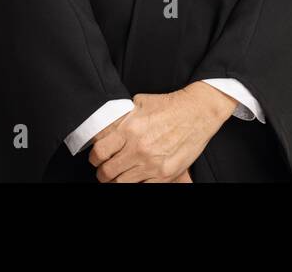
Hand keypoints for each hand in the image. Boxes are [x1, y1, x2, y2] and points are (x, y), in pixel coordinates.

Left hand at [88, 83, 234, 181]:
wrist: (198, 112)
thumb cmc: (169, 105)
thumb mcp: (140, 103)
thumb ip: (122, 118)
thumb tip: (105, 128)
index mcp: (130, 129)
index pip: (99, 152)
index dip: (94, 158)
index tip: (96, 159)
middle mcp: (139, 148)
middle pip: (107, 172)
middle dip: (102, 173)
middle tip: (104, 171)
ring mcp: (152, 164)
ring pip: (122, 183)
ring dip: (116, 181)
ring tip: (118, 176)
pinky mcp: (165, 174)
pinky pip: (142, 188)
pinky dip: (135, 184)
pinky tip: (135, 178)